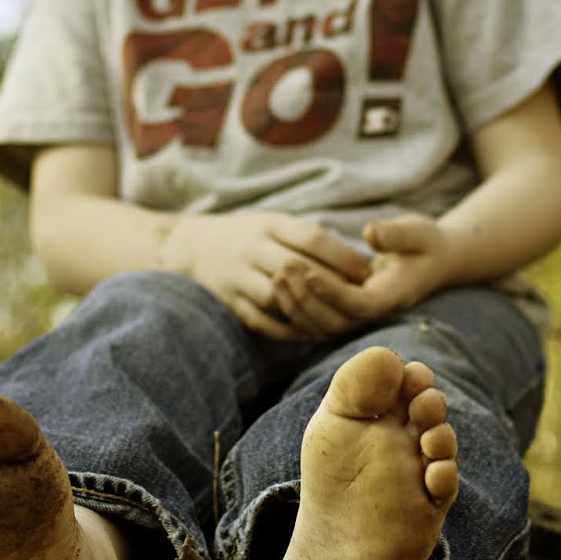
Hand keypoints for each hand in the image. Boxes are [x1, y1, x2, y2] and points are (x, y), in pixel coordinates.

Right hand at [160, 212, 370, 340]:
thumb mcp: (274, 224)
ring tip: (338, 320)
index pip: (311, 238)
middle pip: (295, 267)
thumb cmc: (249, 236)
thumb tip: (358, 262)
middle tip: (360, 299)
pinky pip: (261, 322)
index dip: (342, 256)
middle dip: (331, 285)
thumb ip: (308, 239)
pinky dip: (287, 331)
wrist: (192, 247)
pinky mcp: (230, 303)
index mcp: (267, 225)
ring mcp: (237, 278)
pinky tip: (310, 334)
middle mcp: (250, 249)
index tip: (368, 271)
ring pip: (277, 297)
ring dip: (309, 310)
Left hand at [271, 214, 453, 337]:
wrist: (432, 261)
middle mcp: (375, 314)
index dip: (332, 292)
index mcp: (393, 296)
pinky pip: (316, 323)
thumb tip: (371, 233)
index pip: (359, 304)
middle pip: (335, 322)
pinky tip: (278, 284)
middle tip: (284, 265)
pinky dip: (295, 309)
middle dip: (306, 297)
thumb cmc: (424, 243)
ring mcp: (359, 319)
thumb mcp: (418, 231)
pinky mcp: (345, 315)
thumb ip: (396, 234)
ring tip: (277, 273)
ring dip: (296, 304)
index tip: (308, 270)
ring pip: (321, 327)